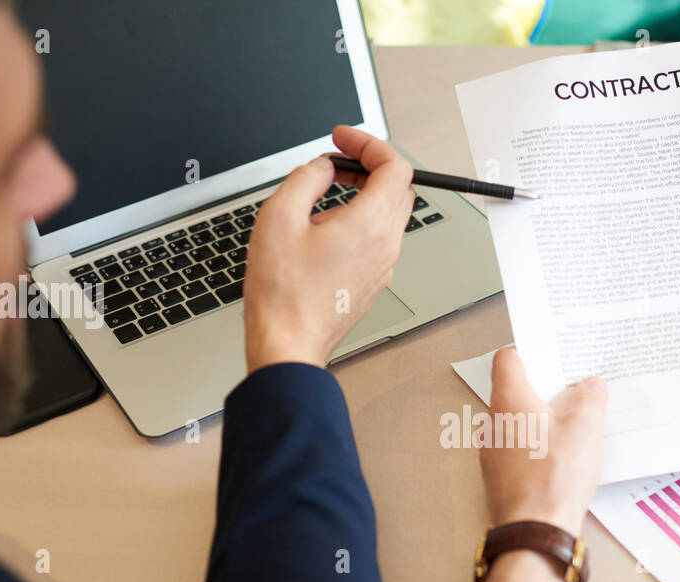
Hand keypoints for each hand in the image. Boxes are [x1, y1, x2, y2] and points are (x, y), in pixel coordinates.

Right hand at [241, 126, 414, 369]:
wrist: (288, 344)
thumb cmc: (283, 292)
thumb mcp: (279, 216)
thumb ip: (306, 178)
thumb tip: (322, 169)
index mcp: (371, 225)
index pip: (396, 167)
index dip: (369, 144)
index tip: (342, 139)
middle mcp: (386, 246)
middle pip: (399, 189)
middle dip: (369, 166)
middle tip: (336, 162)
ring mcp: (382, 267)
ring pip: (388, 215)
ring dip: (362, 195)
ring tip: (319, 201)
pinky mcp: (372, 282)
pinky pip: (376, 241)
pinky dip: (358, 222)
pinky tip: (321, 231)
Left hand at [477, 348, 607, 581]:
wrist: (535, 532)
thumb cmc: (553, 479)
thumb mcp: (585, 431)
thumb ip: (590, 400)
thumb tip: (591, 386)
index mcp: (509, 401)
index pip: (508, 358)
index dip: (530, 351)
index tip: (554, 354)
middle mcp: (494, 423)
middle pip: (515, 390)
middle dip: (546, 388)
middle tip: (577, 388)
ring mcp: (493, 452)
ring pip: (518, 422)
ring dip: (543, 419)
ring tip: (576, 424)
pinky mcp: (500, 476)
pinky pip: (518, 449)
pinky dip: (538, 445)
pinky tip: (563, 457)